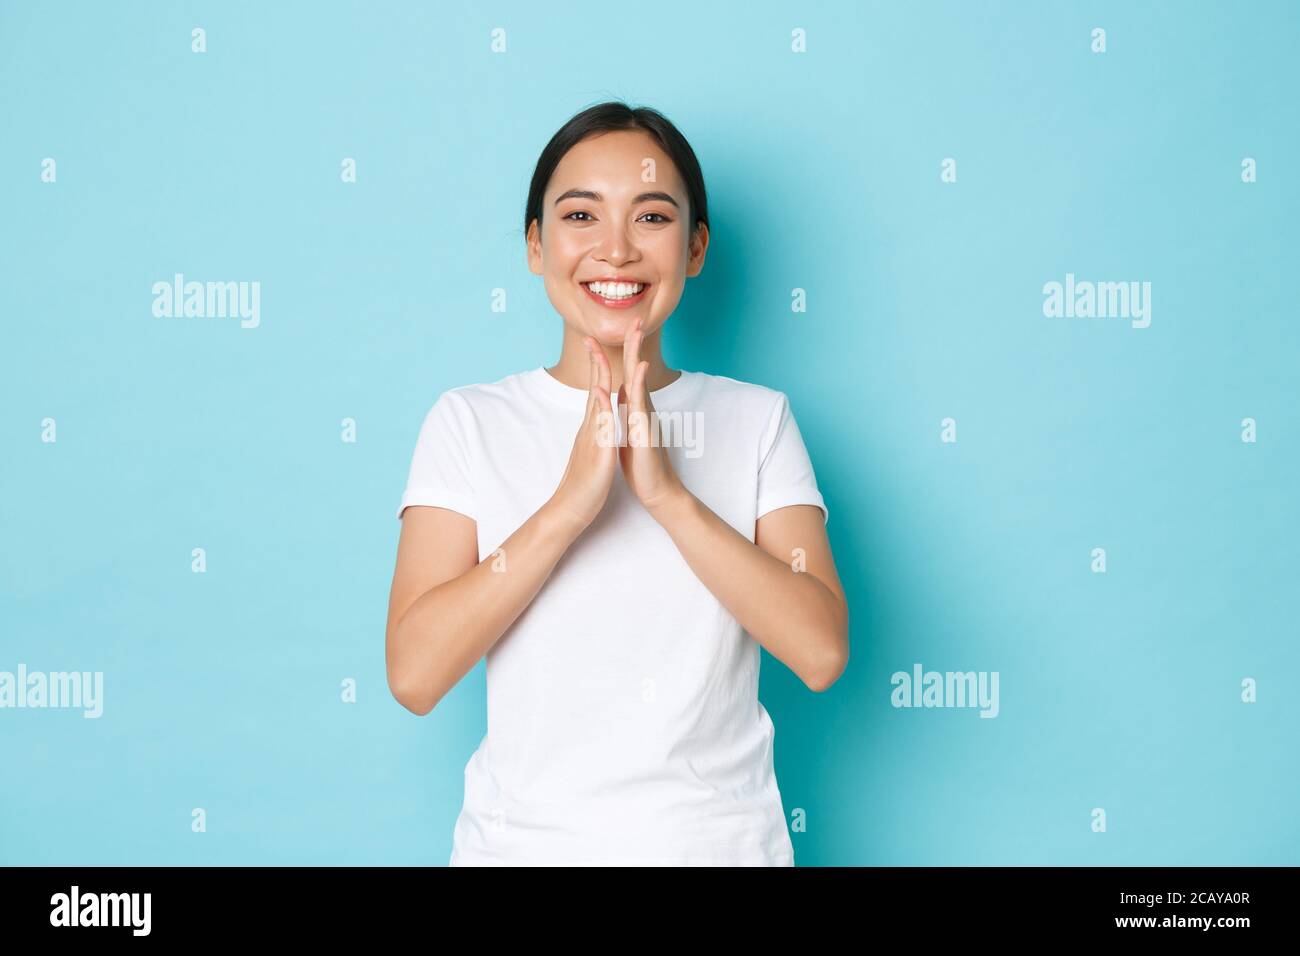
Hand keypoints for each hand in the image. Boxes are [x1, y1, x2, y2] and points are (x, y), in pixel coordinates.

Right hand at [549, 338, 618, 528]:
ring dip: (598, 377)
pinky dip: (601, 410)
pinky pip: (600, 429)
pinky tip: (602, 394)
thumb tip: (599, 421)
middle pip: (593, 388)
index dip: (598, 367)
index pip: (596, 391)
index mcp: (592, 428)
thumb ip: (596, 434)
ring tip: (599, 353)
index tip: (599, 345)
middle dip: (596, 361)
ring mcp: (591, 439)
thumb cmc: (584, 484)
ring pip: (595, 403)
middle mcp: (590, 428)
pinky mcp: (597, 454)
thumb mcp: (594, 453)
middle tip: (593, 335)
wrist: (571, 510)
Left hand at [613, 317, 686, 516]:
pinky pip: (641, 404)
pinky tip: (640, 369)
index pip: (628, 373)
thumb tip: (622, 391)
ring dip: (638, 355)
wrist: (657, 490)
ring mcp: (646, 417)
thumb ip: (627, 409)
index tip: (619, 330)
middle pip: (637, 369)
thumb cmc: (642, 464)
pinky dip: (639, 385)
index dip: (623, 352)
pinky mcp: (645, 431)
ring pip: (640, 380)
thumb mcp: (629, 430)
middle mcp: (643, 408)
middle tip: (636, 319)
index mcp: (635, 408)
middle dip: (636, 343)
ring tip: (637, 333)